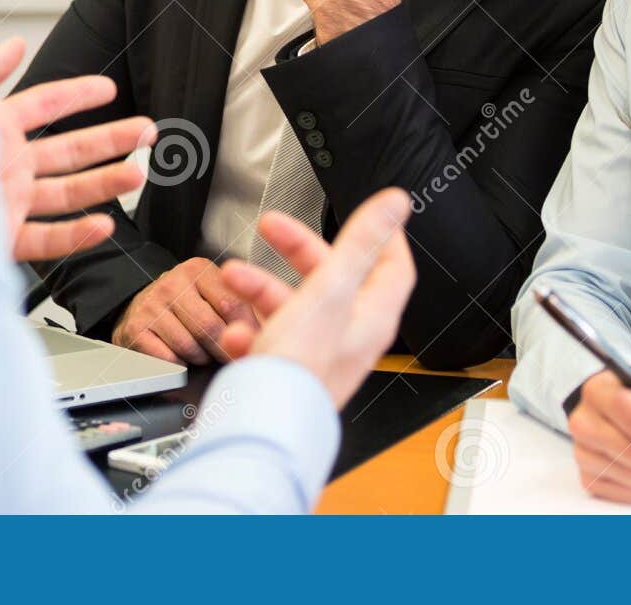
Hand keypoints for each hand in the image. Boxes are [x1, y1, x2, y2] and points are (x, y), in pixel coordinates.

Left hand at [0, 38, 154, 262]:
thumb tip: (16, 44)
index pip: (45, 104)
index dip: (78, 94)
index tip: (108, 88)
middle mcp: (4, 165)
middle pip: (69, 151)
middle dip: (111, 140)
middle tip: (146, 132)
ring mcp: (5, 202)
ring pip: (66, 194)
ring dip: (105, 183)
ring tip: (137, 173)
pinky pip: (47, 239)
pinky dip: (78, 235)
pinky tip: (104, 223)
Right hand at [112, 258, 257, 364]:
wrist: (139, 305)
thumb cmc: (186, 303)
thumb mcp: (211, 291)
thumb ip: (239, 305)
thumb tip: (265, 333)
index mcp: (199, 270)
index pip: (230, 303)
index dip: (246, 330)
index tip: (254, 344)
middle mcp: (173, 283)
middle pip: (210, 327)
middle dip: (223, 349)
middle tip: (229, 356)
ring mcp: (152, 305)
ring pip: (189, 346)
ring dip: (202, 358)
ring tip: (204, 353)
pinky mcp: (137, 329)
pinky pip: (168, 359)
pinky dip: (180, 365)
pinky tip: (183, 357)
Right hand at [214, 188, 415, 408]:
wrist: (261, 425)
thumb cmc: (299, 367)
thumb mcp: (330, 290)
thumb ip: (361, 242)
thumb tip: (396, 204)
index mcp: (372, 316)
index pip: (392, 266)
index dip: (380, 234)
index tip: (366, 212)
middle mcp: (351, 336)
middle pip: (333, 277)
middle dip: (297, 248)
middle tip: (271, 227)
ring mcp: (320, 354)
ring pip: (295, 305)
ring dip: (262, 288)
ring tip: (234, 278)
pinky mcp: (289, 371)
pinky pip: (272, 338)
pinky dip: (253, 329)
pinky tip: (237, 333)